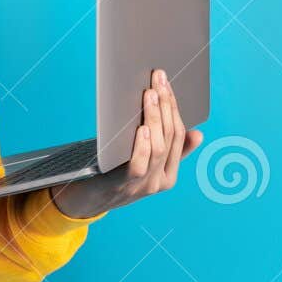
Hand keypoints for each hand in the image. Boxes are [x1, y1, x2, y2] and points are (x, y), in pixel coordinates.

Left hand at [49, 68, 204, 218]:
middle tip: (158, 80)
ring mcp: (143, 186)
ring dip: (155, 118)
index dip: (174, 107)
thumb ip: (166, 150)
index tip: (166, 83)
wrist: (84, 200)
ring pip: (157, 148)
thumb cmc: (113, 173)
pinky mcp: (122, 186)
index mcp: (168, 175)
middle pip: (169, 138)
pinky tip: (142, 128)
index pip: (179, 135)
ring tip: (150, 95)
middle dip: (166, 105)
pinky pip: (139, 165)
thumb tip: (197, 133)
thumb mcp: (143, 162)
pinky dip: (143, 145)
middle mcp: (159, 181)